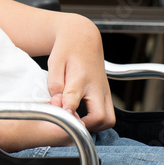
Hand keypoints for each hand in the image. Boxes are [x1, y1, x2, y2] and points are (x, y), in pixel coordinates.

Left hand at [46, 13, 114, 133]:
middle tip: (70, 125)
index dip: (66, 111)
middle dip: (86, 127)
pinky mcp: (107, 94)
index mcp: (80, 77)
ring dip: (94, 126)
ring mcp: (105, 91)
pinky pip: (108, 114)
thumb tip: (58, 104)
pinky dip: (97, 122)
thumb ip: (55, 84)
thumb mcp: (55, 63)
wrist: (83, 37)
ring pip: (108, 119)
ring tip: (76, 122)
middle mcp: (97, 86)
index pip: (74, 98)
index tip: (59, 118)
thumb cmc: (67, 49)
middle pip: (102, 117)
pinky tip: (82, 117)